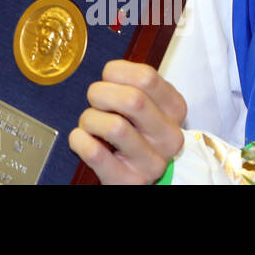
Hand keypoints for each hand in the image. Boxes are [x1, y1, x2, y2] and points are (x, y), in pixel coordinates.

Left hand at [68, 60, 186, 183]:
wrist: (136, 174)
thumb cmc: (135, 131)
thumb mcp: (146, 104)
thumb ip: (133, 84)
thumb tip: (109, 73)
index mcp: (174, 110)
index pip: (146, 77)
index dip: (116, 73)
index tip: (108, 80)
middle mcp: (168, 137)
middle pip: (133, 100)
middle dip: (100, 94)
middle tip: (95, 101)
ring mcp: (151, 163)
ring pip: (114, 126)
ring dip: (89, 119)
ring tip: (90, 124)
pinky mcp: (128, 181)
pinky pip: (95, 152)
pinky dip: (79, 140)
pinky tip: (81, 138)